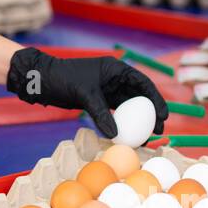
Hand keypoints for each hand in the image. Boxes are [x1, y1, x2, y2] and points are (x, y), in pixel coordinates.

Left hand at [5, 47, 168, 139]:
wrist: (43, 80)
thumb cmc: (63, 78)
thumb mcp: (84, 94)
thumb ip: (101, 113)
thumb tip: (115, 135)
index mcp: (116, 69)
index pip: (143, 83)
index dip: (156, 99)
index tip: (163, 116)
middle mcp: (114, 78)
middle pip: (139, 97)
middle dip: (150, 114)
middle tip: (158, 131)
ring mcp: (107, 90)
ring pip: (129, 107)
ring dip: (137, 121)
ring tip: (145, 138)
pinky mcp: (99, 101)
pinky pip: (115, 113)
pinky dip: (122, 124)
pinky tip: (127, 137)